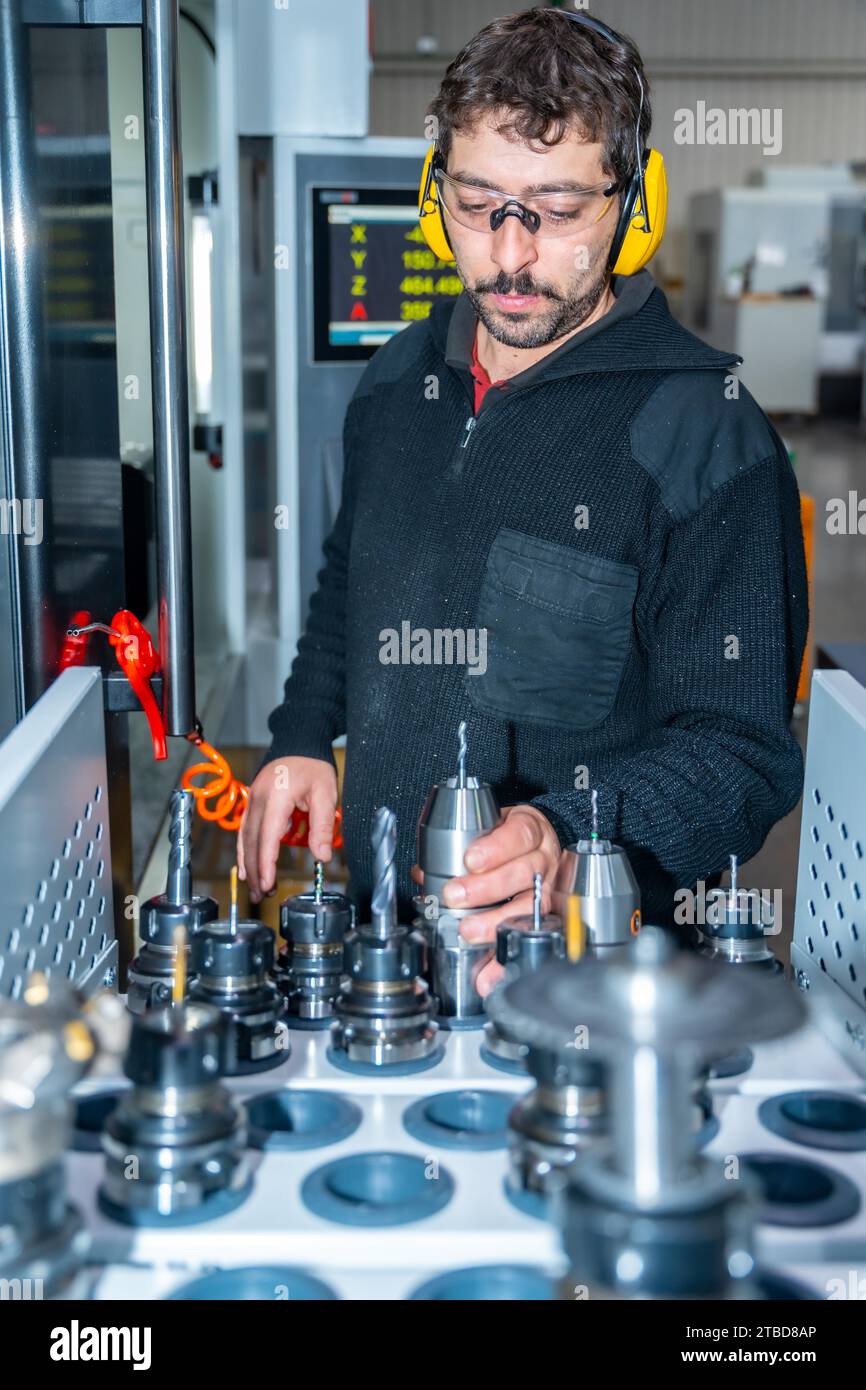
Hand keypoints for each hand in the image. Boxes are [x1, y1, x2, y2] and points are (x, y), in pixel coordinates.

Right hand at [237, 756, 337, 902]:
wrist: (299, 742)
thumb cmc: (313, 766)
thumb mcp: (325, 794)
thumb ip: (321, 826)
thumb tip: (322, 857)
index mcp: (275, 798)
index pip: (267, 838)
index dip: (266, 864)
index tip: (268, 884)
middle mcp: (258, 800)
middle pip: (251, 842)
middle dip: (256, 871)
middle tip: (262, 895)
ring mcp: (252, 800)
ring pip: (244, 838)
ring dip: (248, 864)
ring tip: (255, 888)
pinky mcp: (253, 801)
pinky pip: (244, 830)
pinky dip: (244, 850)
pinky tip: (246, 866)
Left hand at [412, 805, 560, 997]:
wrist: (538, 844)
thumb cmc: (507, 837)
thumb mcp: (489, 827)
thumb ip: (457, 845)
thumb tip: (423, 873)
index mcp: (529, 830)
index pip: (519, 835)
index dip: (496, 848)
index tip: (470, 859)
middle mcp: (543, 859)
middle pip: (523, 872)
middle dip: (487, 887)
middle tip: (456, 896)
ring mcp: (547, 889)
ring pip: (530, 906)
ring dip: (496, 921)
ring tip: (469, 931)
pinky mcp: (544, 916)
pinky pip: (528, 937)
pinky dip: (507, 956)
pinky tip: (490, 972)